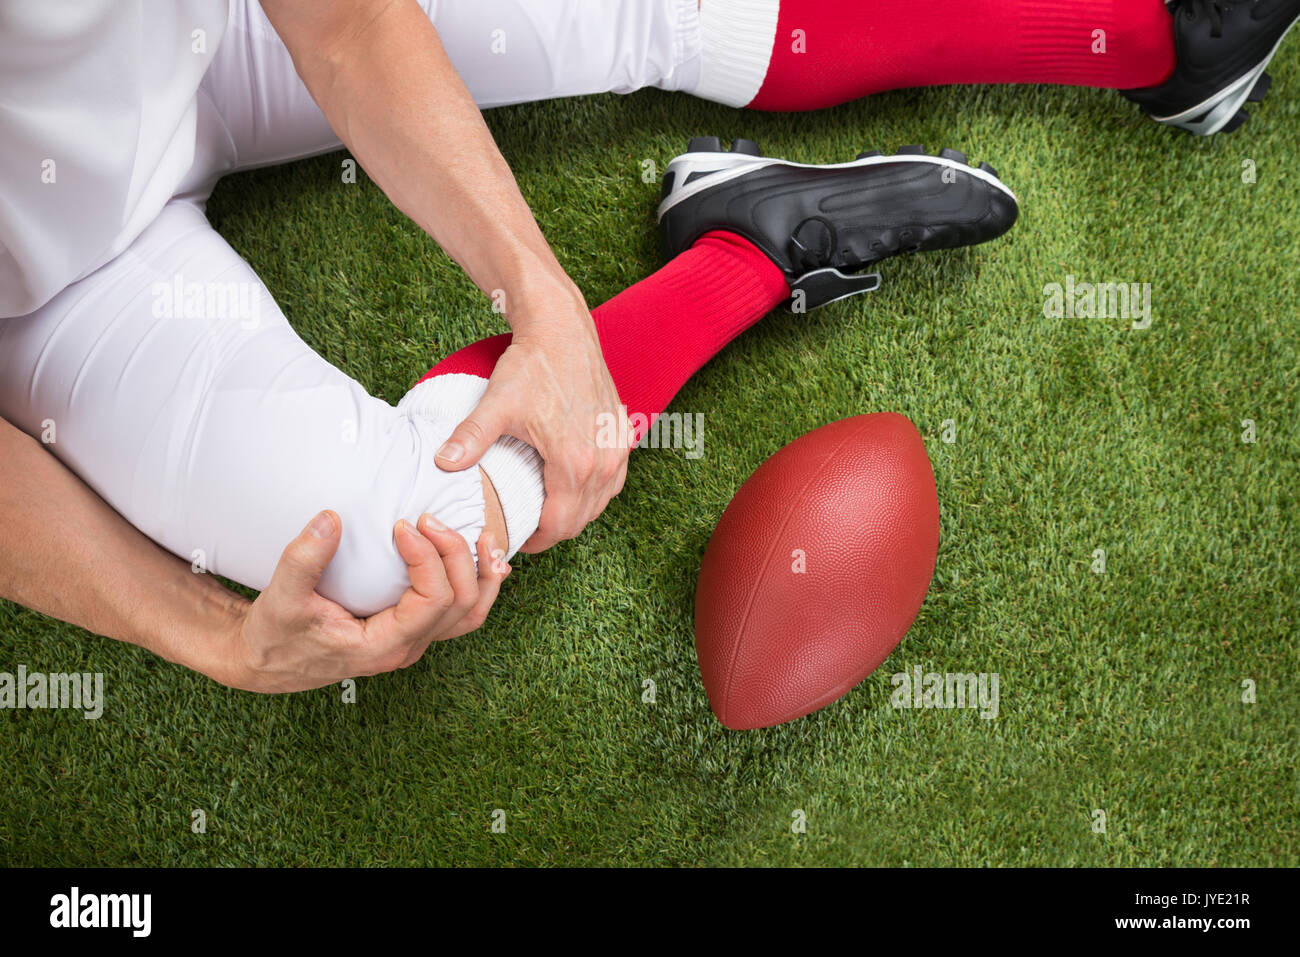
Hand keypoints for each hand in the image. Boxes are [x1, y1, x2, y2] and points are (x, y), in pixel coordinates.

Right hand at [220, 510, 509, 692]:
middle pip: (461, 603)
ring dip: (482, 574)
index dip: (428, 559)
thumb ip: (303, 560)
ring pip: (470, 613)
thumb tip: (330, 518)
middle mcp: (406, 648)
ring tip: (486, 537)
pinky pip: (458, 613)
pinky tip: (483, 559)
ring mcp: (412, 641)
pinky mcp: (410, 630)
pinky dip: (477, 586)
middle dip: (455, 555)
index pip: (432, 602)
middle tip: (429, 518)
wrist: (268, 661)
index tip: (403, 526)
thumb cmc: (275, 635)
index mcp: (382, 647)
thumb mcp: (281, 599)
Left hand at [435, 294, 629, 552]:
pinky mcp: (623, 435)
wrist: (562, 329)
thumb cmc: (532, 366)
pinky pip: (614, 481)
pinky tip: (573, 485)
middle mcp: (604, 461)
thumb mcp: (496, 404)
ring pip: (599, 503)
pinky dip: (595, 491)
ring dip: (576, 512)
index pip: (559, 526)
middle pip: (581, 521)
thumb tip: (441, 463)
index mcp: (574, 463)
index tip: (517, 539)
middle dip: (554, 531)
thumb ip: (470, 437)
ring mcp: (617, 449)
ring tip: (546, 509)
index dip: (536, 541)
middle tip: (527, 528)